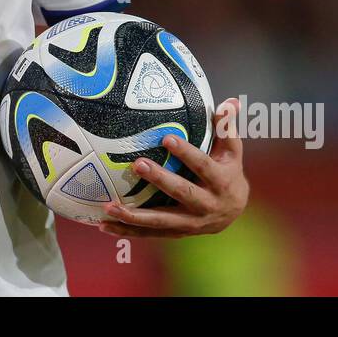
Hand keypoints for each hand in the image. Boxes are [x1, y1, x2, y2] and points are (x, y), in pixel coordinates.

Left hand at [98, 97, 248, 237]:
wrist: (233, 212)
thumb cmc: (228, 171)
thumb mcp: (232, 150)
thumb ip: (226, 127)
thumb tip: (228, 102)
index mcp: (221, 182)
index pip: (203, 165)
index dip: (186, 153)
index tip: (167, 138)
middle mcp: (207, 205)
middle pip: (182, 192)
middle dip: (160, 180)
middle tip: (137, 164)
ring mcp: (191, 223)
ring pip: (161, 221)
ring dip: (134, 216)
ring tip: (109, 206)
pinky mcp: (176, 233)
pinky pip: (150, 234)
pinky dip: (127, 231)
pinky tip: (104, 225)